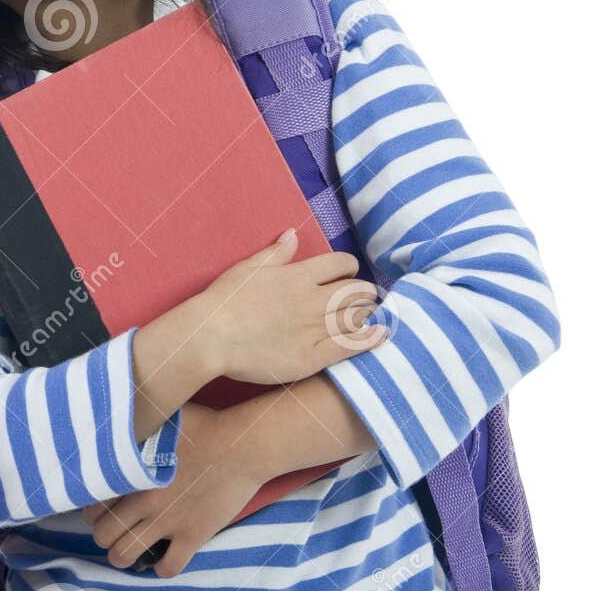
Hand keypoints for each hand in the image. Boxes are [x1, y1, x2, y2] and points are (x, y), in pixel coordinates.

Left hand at [82, 404, 262, 577]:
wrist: (243, 446)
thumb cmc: (204, 425)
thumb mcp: (160, 419)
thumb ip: (135, 427)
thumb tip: (117, 421)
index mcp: (131, 474)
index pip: (92, 504)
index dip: (93, 510)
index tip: (102, 509)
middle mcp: (143, 501)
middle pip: (103, 535)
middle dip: (104, 536)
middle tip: (114, 531)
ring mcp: (168, 521)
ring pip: (126, 555)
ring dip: (122, 556)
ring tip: (129, 550)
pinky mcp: (194, 535)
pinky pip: (170, 567)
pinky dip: (162, 569)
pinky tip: (162, 560)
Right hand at [190, 229, 386, 385]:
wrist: (211, 337)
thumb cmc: (223, 300)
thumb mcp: (247, 268)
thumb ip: (275, 253)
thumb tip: (293, 234)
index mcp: (299, 275)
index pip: (341, 264)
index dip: (349, 268)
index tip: (346, 275)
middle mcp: (313, 300)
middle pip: (357, 291)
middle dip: (363, 293)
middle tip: (360, 300)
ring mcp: (316, 328)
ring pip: (358, 316)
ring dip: (366, 314)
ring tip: (364, 317)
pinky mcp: (314, 356)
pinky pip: (351, 345)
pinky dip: (369, 338)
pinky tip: (379, 334)